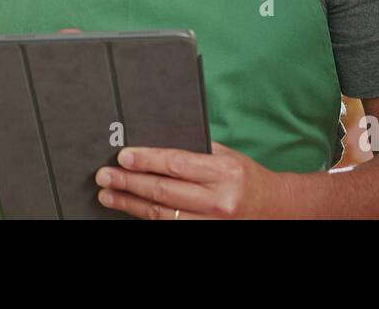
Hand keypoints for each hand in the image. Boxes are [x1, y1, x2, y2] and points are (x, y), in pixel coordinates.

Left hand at [94, 141, 276, 218]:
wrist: (273, 208)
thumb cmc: (245, 176)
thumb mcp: (227, 156)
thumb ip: (196, 151)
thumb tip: (155, 143)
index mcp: (224, 172)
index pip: (177, 164)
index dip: (147, 160)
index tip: (124, 156)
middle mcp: (218, 200)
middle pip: (164, 191)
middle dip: (129, 182)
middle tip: (105, 175)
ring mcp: (213, 223)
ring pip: (162, 215)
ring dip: (130, 204)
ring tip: (108, 195)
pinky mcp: (207, 235)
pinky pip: (171, 228)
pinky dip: (148, 219)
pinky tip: (131, 209)